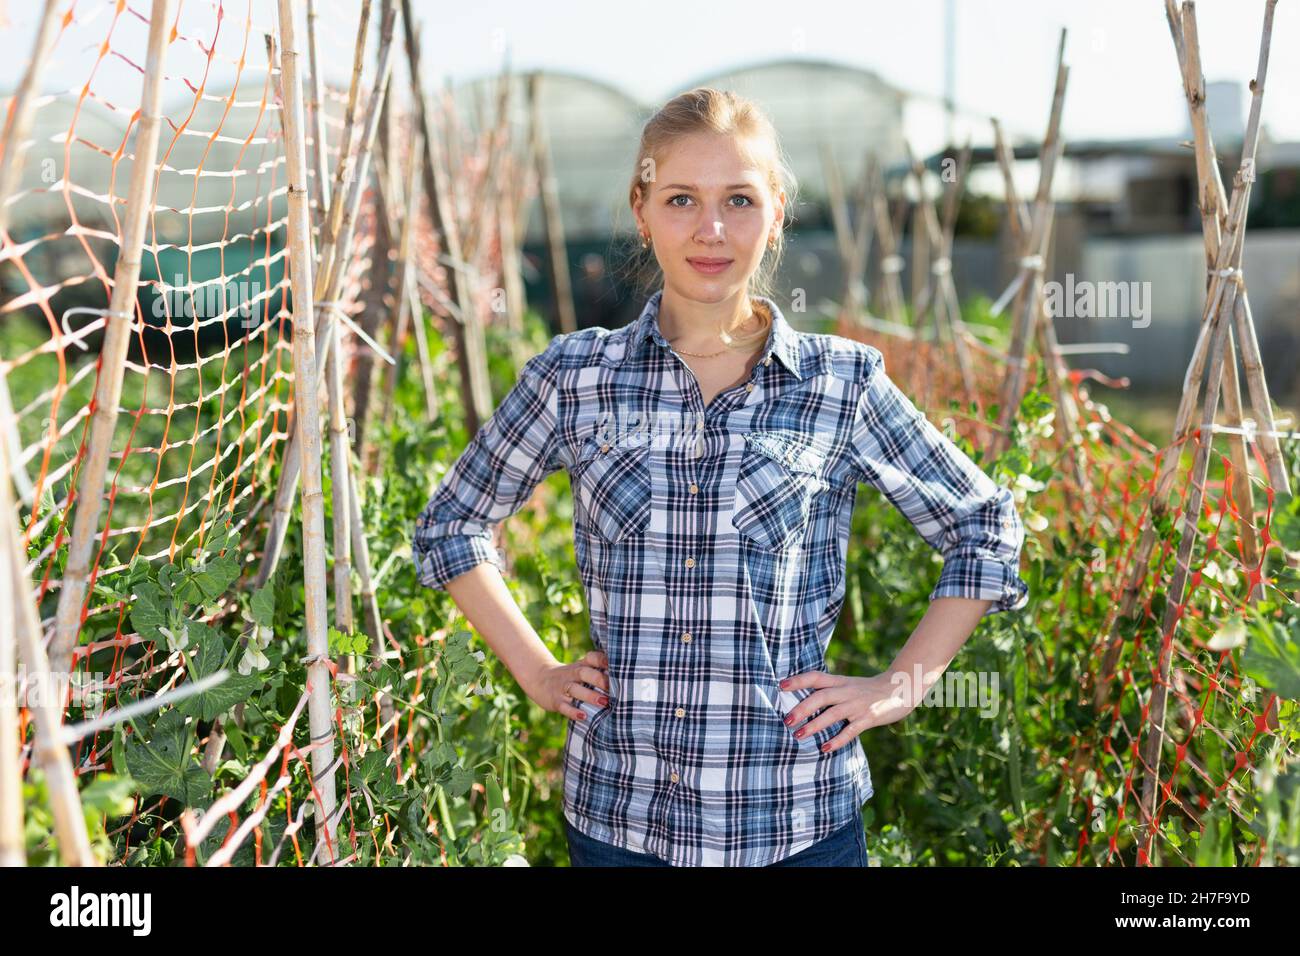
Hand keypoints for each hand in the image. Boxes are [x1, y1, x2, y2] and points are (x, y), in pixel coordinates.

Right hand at [525, 650, 610, 721]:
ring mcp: (562, 687)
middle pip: (584, 672)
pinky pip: (564, 706)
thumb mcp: (580, 669)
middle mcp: (571, 674)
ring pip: (575, 690)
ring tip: (604, 702)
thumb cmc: (570, 676)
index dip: (602, 659)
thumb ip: (598, 670)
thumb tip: (625, 676)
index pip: (592, 658)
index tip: (615, 664)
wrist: (540, 679)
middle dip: (598, 679)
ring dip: (590, 696)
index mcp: (580, 665)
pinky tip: (584, 716)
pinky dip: (573, 711)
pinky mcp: (555, 701)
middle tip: (613, 687)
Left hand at [779, 671, 914, 752]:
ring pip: (833, 714)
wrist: (901, 687)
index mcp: (840, 681)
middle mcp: (846, 691)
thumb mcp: (849, 685)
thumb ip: (830, 690)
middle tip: (786, 719)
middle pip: (821, 696)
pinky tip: (825, 748)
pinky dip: (837, 739)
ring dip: (814, 725)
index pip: (815, 677)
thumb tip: (804, 702)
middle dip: (802, 708)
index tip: (780, 686)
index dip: (798, 680)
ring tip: (798, 735)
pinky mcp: (869, 718)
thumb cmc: (869, 690)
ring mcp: (858, 705)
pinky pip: (851, 730)